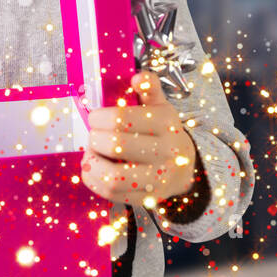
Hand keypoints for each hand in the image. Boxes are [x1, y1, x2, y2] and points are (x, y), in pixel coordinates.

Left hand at [81, 70, 199, 206]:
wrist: (184, 169)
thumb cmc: (164, 134)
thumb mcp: (161, 107)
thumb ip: (149, 88)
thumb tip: (137, 77)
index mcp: (167, 123)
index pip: (122, 119)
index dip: (99, 117)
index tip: (94, 117)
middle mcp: (166, 152)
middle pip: (115, 146)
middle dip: (94, 138)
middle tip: (94, 135)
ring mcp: (158, 178)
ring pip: (112, 176)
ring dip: (92, 163)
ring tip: (92, 154)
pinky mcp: (147, 199)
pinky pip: (112, 194)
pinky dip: (94, 181)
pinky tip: (94, 169)